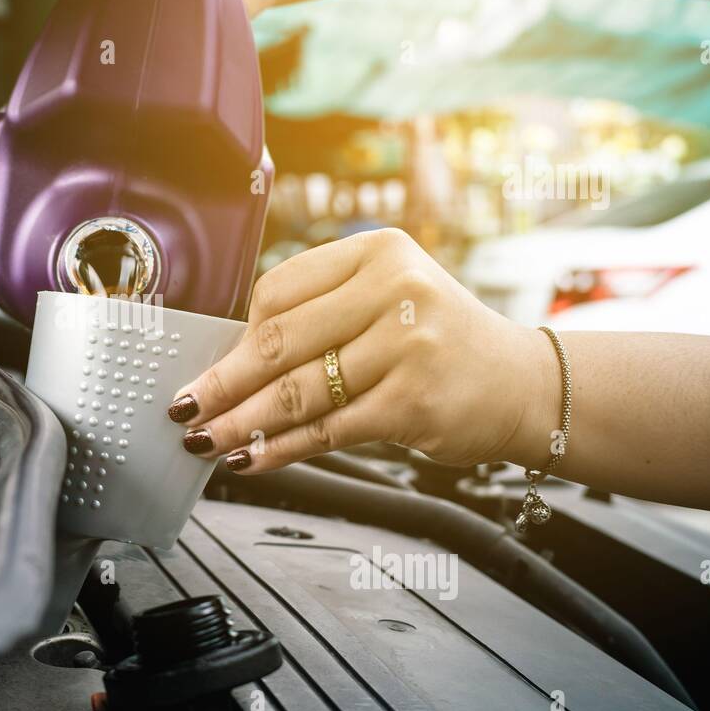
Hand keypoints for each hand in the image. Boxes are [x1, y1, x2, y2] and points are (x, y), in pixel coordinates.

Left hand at [167, 228, 560, 472]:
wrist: (523, 383)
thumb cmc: (439, 340)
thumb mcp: (389, 297)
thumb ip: (322, 313)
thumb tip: (231, 357)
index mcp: (378, 250)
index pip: (280, 289)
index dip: (239, 332)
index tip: (211, 359)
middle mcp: (395, 290)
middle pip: (281, 341)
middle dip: (225, 381)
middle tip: (186, 404)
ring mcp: (407, 347)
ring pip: (298, 392)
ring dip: (242, 422)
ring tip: (206, 438)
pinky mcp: (413, 403)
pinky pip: (327, 430)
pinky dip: (281, 449)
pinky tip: (251, 459)